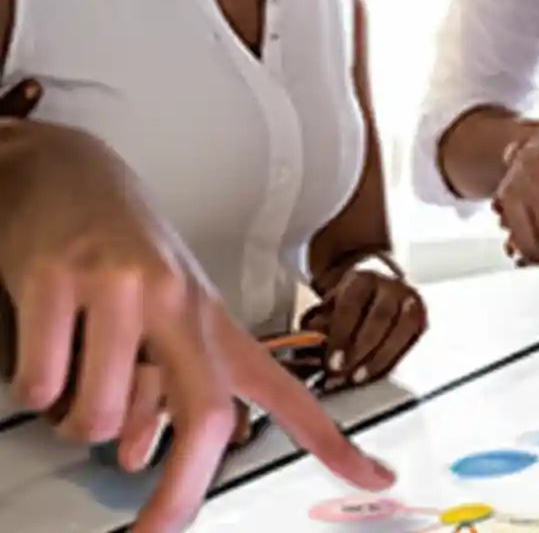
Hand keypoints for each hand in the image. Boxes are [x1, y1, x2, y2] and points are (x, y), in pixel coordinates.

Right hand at [0, 123, 393, 532]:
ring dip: (79, 424)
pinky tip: (44, 355)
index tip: (376, 479)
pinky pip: (42, 386)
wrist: (64, 169)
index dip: (334, 442)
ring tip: (74, 381)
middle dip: (178, 495)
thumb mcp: (166, 313)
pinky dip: (36, 391)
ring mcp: (122, 290)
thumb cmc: (121, 248)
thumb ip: (167, 385)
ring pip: (101, 418)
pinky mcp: (58, 280)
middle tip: (154, 532)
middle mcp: (180, 305)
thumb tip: (145, 456)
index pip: (286, 390)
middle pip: (203, 419)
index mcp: (213, 320)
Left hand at [300, 268, 427, 389]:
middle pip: (379, 318)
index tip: (332, 361)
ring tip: (359, 377)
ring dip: (379, 358)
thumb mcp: (329, 307)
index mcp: (362, 279)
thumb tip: (311, 350)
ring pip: (401, 330)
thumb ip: (320, 326)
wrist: (375, 291)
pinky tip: (377, 372)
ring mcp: (410, 301)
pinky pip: (410, 341)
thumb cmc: (349, 305)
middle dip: (360, 349)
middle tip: (343, 372)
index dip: (341, 335)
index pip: (351, 305)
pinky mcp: (421, 319)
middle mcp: (390, 286)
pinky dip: (393, 360)